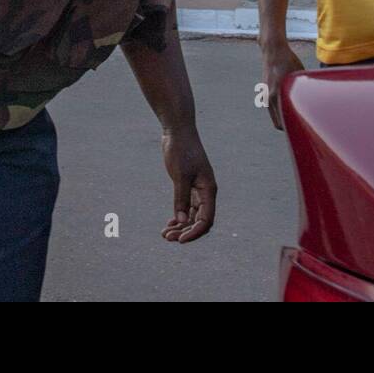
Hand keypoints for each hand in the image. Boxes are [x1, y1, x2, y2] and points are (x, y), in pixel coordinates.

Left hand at [160, 125, 215, 242]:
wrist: (178, 132)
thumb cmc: (181, 150)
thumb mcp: (180, 175)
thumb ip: (181, 198)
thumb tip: (181, 221)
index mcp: (209, 190)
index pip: (206, 220)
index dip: (195, 232)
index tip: (179, 240)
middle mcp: (206, 192)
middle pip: (200, 221)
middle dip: (185, 231)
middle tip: (167, 237)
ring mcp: (197, 189)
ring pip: (193, 215)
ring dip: (181, 226)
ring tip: (165, 234)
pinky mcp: (188, 186)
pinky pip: (187, 207)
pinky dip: (179, 217)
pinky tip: (169, 223)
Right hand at [261, 42, 305, 130]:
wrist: (273, 50)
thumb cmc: (289, 60)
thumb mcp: (299, 76)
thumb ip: (302, 90)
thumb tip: (313, 102)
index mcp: (277, 94)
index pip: (282, 122)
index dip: (291, 129)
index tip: (301, 131)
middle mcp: (269, 97)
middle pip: (277, 123)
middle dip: (287, 127)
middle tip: (300, 128)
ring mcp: (265, 94)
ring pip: (273, 116)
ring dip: (282, 118)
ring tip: (295, 118)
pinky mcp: (264, 91)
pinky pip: (271, 107)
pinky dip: (278, 110)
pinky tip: (288, 106)